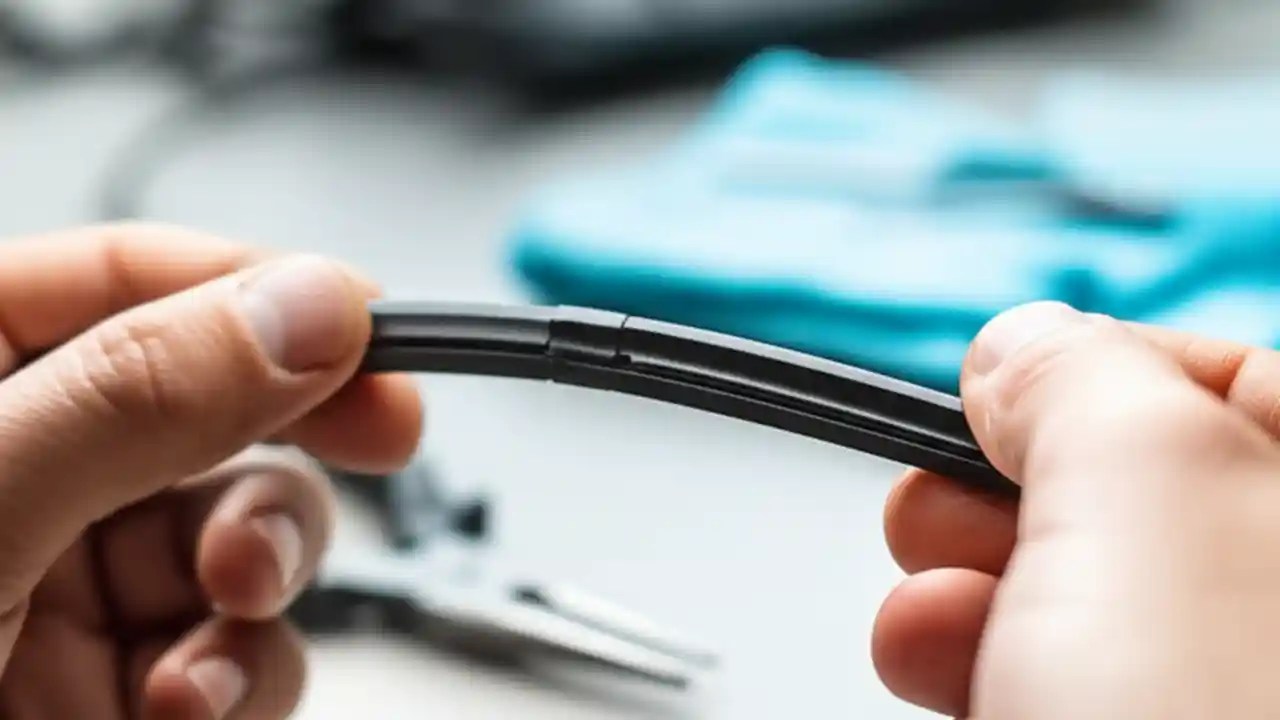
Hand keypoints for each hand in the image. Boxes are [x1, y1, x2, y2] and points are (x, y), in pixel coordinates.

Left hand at [0, 225, 423, 718]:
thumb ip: (132, 396)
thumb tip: (301, 307)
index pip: (125, 282)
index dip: (261, 289)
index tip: (375, 329)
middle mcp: (16, 476)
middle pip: (210, 404)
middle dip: (285, 436)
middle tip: (382, 433)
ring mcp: (65, 585)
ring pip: (237, 531)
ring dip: (262, 572)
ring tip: (231, 606)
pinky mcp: (108, 687)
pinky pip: (227, 650)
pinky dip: (237, 675)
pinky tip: (186, 700)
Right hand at [874, 302, 1279, 718]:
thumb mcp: (1149, 486)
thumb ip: (1086, 380)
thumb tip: (1019, 347)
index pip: (1230, 379)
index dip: (1099, 372)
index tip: (998, 397)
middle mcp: (1271, 591)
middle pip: (1127, 486)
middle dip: (998, 487)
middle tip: (940, 503)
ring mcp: (1217, 681)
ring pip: (1071, 585)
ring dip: (959, 578)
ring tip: (921, 613)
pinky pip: (1044, 669)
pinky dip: (964, 652)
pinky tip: (925, 658)